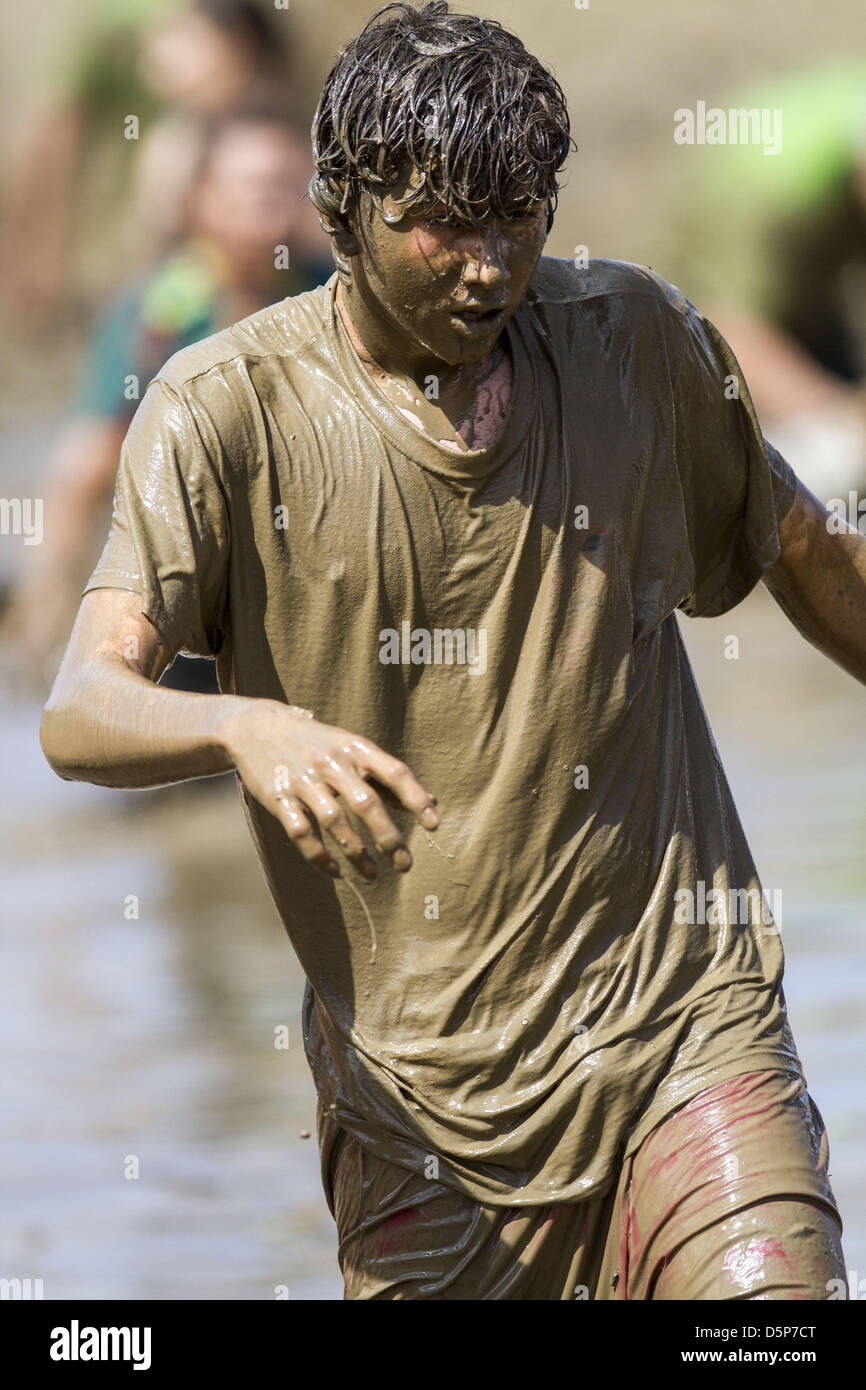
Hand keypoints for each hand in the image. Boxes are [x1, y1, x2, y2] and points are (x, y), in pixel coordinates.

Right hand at [219, 700, 438, 879]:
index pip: (394, 772)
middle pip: (367, 802)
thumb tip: (433, 804)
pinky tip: (335, 872)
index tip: (433, 825)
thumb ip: (388, 777)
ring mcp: (303, 779)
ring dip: (356, 853)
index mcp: (355, 748)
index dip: (416, 798)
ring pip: (334, 821)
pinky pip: (300, 831)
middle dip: (388, 837)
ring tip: (374, 876)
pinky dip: (318, 856)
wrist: (256, 727)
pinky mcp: (277, 796)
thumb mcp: (353, 749)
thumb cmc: (318, 744)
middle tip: (405, 864)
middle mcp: (331, 762)